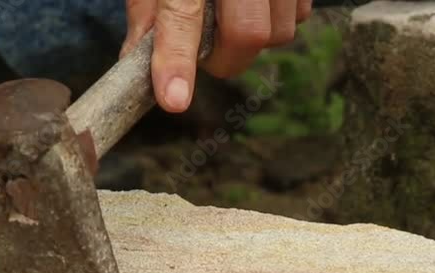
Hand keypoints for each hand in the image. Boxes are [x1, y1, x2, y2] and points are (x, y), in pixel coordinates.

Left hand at [122, 0, 311, 112]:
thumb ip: (147, 7)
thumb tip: (134, 60)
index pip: (183, 14)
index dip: (177, 58)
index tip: (174, 100)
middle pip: (248, 34)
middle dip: (225, 59)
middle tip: (203, 55)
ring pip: (281, 30)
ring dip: (253, 40)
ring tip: (230, 17)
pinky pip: (300, 13)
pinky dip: (279, 18)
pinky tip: (256, 1)